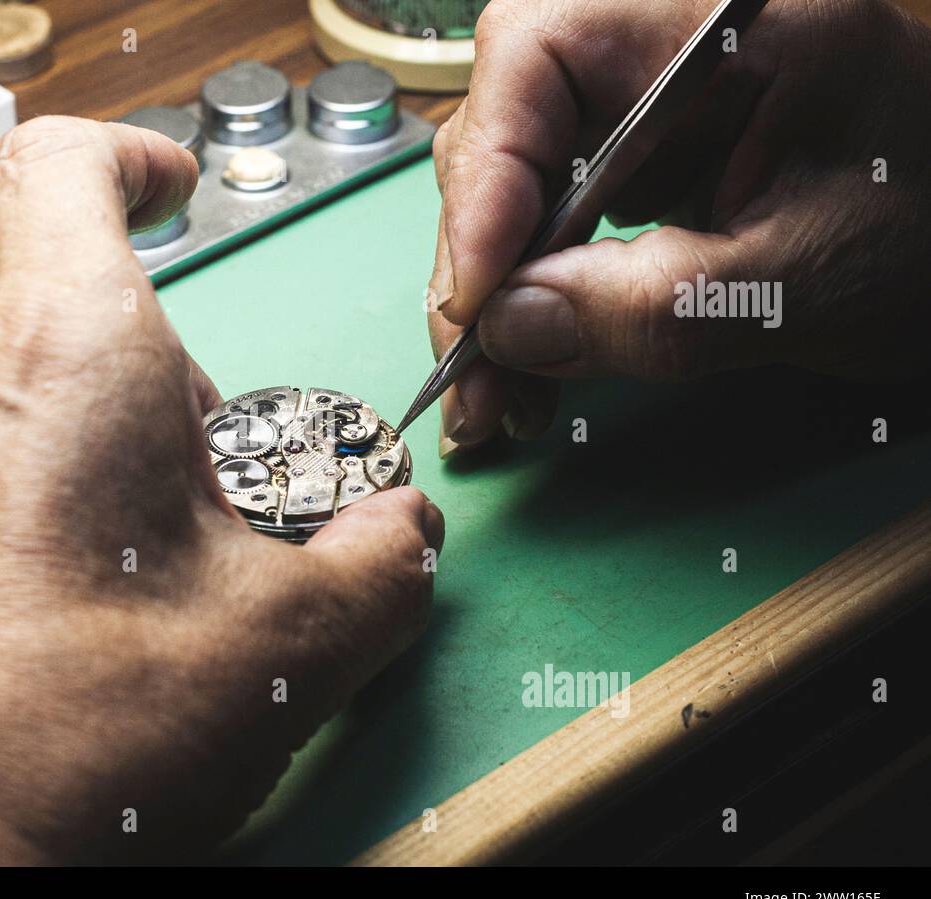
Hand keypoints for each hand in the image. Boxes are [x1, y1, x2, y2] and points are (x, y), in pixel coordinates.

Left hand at [0, 117, 443, 864]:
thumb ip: (378, 561)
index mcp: (66, 353)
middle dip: (102, 347)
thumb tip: (402, 534)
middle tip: (160, 458)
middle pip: (21, 289)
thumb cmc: (96, 735)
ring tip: (74, 516)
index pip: (67, 167)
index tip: (163, 190)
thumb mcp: (291, 641)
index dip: (127, 160)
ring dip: (16, 409)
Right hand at [430, 0, 930, 452]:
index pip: (539, 53)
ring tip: (497, 399)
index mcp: (720, 16)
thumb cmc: (930, 236)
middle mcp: (661, 44)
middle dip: (477, 261)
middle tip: (474, 377)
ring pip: (514, 187)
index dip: (488, 176)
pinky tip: (529, 371)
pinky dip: (531, 303)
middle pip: (508, 128)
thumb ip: (649, 306)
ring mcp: (643, 107)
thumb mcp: (798, 282)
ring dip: (494, 298)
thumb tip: (505, 328)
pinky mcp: (638, 166)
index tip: (479, 298)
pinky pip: (550, 224)